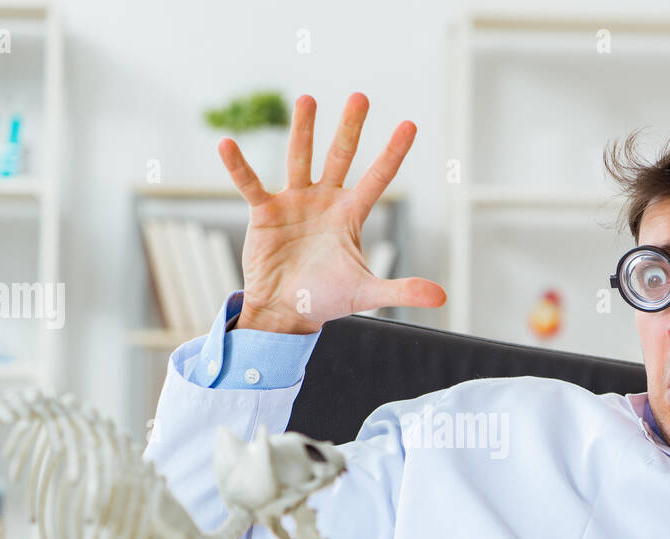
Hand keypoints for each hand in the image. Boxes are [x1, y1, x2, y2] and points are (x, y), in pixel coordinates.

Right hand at [217, 92, 446, 333]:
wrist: (285, 310)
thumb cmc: (326, 299)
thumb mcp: (366, 294)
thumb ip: (402, 290)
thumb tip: (442, 296)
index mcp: (350, 215)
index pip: (377, 178)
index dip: (393, 153)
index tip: (410, 125)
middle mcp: (324, 200)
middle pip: (340, 156)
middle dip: (350, 128)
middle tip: (360, 96)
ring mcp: (294, 202)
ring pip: (299, 159)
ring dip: (303, 130)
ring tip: (308, 99)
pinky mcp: (264, 212)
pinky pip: (250, 184)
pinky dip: (239, 167)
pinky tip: (227, 145)